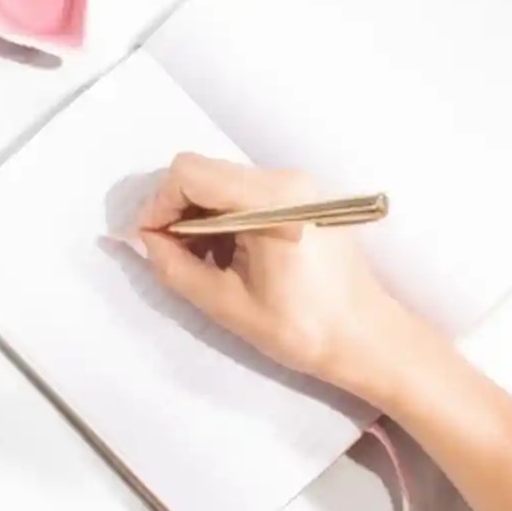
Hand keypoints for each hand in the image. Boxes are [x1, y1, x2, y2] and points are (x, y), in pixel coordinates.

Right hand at [130, 153, 403, 395]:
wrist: (366, 338)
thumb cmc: (301, 328)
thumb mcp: (225, 303)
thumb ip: (174, 266)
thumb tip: (145, 241)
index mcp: (270, 200)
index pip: (189, 173)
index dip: (159, 204)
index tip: (152, 242)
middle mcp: (285, 179)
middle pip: (203, 172)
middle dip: (176, 210)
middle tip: (172, 254)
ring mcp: (297, 185)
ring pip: (220, 181)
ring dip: (198, 216)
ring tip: (200, 262)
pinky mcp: (301, 198)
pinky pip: (243, 193)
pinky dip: (221, 218)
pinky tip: (225, 256)